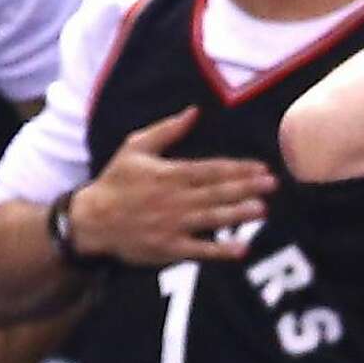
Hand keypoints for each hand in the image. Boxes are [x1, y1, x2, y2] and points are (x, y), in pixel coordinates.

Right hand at [70, 107, 276, 267]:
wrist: (90, 221)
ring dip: (238, 215)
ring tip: (262, 210)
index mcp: (169, 173)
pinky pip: (197, 250)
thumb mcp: (135, 147)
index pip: (210, 169)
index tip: (261, 167)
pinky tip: (240, 250)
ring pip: (211, 218)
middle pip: (216, 192)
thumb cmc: (114, 181)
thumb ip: (166, 130)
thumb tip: (194, 111)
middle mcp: (173, 199)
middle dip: (246, 188)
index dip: (238, 169)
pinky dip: (219, 251)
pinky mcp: (166, 249)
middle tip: (273, 185)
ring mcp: (171, 225)